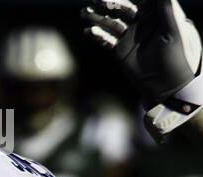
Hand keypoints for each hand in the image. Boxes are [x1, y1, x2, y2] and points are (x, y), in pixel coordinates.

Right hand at [82, 0, 202, 136]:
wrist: (166, 85)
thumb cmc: (176, 56)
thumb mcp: (173, 30)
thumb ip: (166, 7)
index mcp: (155, 12)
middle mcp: (141, 21)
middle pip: (123, 7)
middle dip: (110, 3)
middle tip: (97, 0)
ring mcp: (129, 36)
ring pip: (111, 22)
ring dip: (98, 18)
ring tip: (85, 13)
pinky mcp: (120, 50)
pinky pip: (106, 40)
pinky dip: (97, 36)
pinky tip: (88, 32)